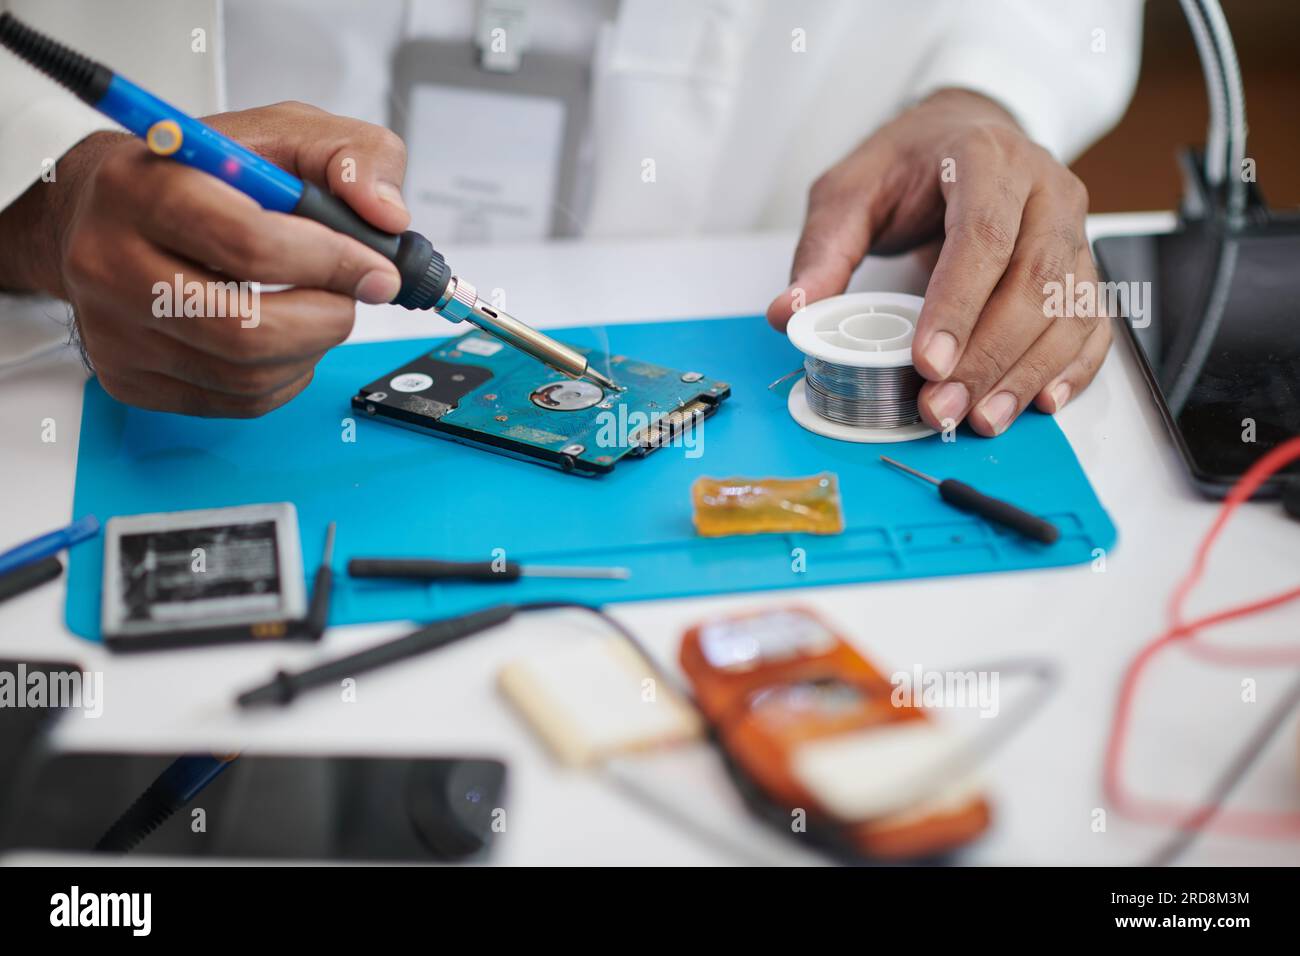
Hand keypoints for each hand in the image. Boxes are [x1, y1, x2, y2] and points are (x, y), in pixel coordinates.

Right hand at [11, 102, 410, 416]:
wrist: (113, 209)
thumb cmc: (205, 172)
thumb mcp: (285, 133)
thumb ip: (351, 156)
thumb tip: (386, 214)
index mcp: (144, 187)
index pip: (249, 244)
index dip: (331, 263)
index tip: (375, 269)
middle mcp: (110, 261)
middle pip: (247, 330)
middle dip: (327, 319)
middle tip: (350, 297)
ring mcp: (114, 329)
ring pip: (248, 376)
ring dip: (312, 349)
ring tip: (318, 311)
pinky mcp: (129, 378)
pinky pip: (236, 402)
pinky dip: (285, 377)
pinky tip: (286, 339)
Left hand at [766, 89, 1110, 435]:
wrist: (966, 133)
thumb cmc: (910, 164)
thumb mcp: (850, 192)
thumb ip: (822, 250)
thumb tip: (790, 312)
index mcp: (987, 159)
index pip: (982, 235)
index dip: (958, 304)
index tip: (927, 361)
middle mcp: (1045, 190)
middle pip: (1033, 281)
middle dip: (988, 355)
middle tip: (941, 407)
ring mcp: (1073, 229)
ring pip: (1068, 309)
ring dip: (1026, 373)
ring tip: (981, 418)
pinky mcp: (1083, 266)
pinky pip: (1092, 323)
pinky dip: (1072, 368)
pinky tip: (1039, 402)